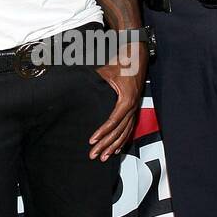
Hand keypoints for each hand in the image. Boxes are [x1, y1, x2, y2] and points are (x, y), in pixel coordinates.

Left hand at [89, 41, 146, 160]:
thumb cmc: (124, 64)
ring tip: (104, 157)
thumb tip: (78, 87)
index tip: (92, 140)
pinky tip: (116, 149)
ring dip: (114, 147)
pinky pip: (129, 130)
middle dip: (106, 145)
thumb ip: (95, 81)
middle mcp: (131, 108)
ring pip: (124, 134)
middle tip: (95, 154)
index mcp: (126, 100)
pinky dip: (122, 141)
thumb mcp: (107, 72)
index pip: (113, 121)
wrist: (137, 59)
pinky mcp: (133, 110)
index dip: (102, 132)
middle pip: (118, 132)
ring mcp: (134, 110)